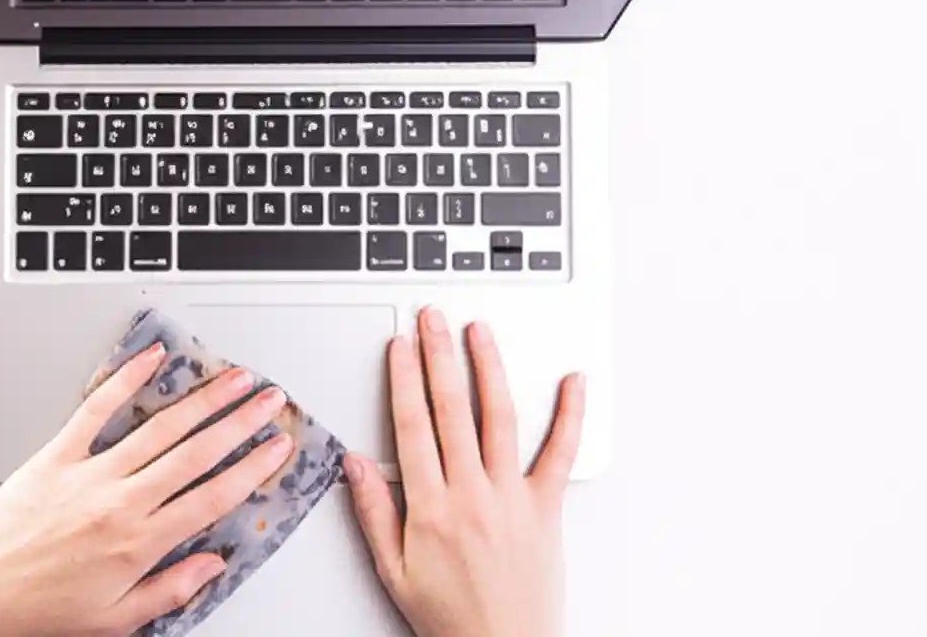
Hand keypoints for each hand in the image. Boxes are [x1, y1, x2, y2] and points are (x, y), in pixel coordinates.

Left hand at [0, 343, 294, 636]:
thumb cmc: (42, 609)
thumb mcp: (118, 617)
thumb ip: (171, 588)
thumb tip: (213, 564)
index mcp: (141, 542)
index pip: (213, 496)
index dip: (252, 467)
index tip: (277, 446)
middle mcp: (121, 502)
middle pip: (196, 453)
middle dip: (240, 422)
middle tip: (269, 399)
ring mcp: (90, 474)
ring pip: (159, 428)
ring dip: (202, 399)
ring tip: (232, 378)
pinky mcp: (57, 455)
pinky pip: (95, 410)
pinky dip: (124, 380)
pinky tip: (150, 359)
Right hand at [344, 307, 585, 636]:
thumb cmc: (451, 617)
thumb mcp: (393, 571)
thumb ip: (373, 512)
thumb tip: (354, 464)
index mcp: (430, 508)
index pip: (412, 426)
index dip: (404, 380)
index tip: (400, 347)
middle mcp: (472, 494)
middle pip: (451, 409)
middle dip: (439, 356)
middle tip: (432, 319)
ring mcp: (512, 497)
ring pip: (499, 418)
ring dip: (489, 368)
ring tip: (480, 331)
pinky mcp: (547, 508)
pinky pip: (561, 453)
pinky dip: (570, 414)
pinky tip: (572, 381)